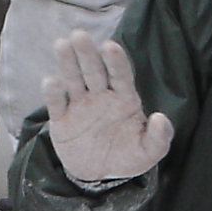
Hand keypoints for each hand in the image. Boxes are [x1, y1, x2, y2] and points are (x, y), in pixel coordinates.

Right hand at [42, 33, 173, 185]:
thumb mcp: (149, 152)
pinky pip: (57, 103)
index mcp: (124, 98)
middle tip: (80, 35)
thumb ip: (159, 137)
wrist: (99, 174)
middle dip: (88, 53)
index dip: (115, 61)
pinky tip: (51, 81)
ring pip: (74, 80)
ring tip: (62, 45)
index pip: (120, 75)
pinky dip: (53, 93)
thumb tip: (160, 117)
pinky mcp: (62, 119)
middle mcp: (101, 96)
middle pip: (94, 71)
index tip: (110, 47)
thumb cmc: (127, 157)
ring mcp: (80, 105)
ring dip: (68, 63)